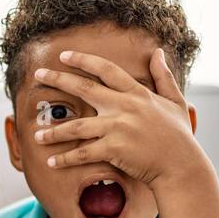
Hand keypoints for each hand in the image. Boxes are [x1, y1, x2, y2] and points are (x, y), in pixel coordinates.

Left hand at [31, 47, 205, 190]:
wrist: (181, 166)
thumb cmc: (179, 135)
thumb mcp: (176, 101)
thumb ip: (163, 76)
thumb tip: (158, 52)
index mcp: (137, 93)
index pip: (106, 70)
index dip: (83, 60)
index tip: (63, 55)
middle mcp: (124, 106)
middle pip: (84, 88)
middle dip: (58, 79)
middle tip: (38, 74)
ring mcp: (117, 128)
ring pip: (77, 126)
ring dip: (54, 132)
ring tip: (37, 135)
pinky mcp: (113, 150)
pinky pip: (83, 154)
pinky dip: (65, 159)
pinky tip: (51, 162)